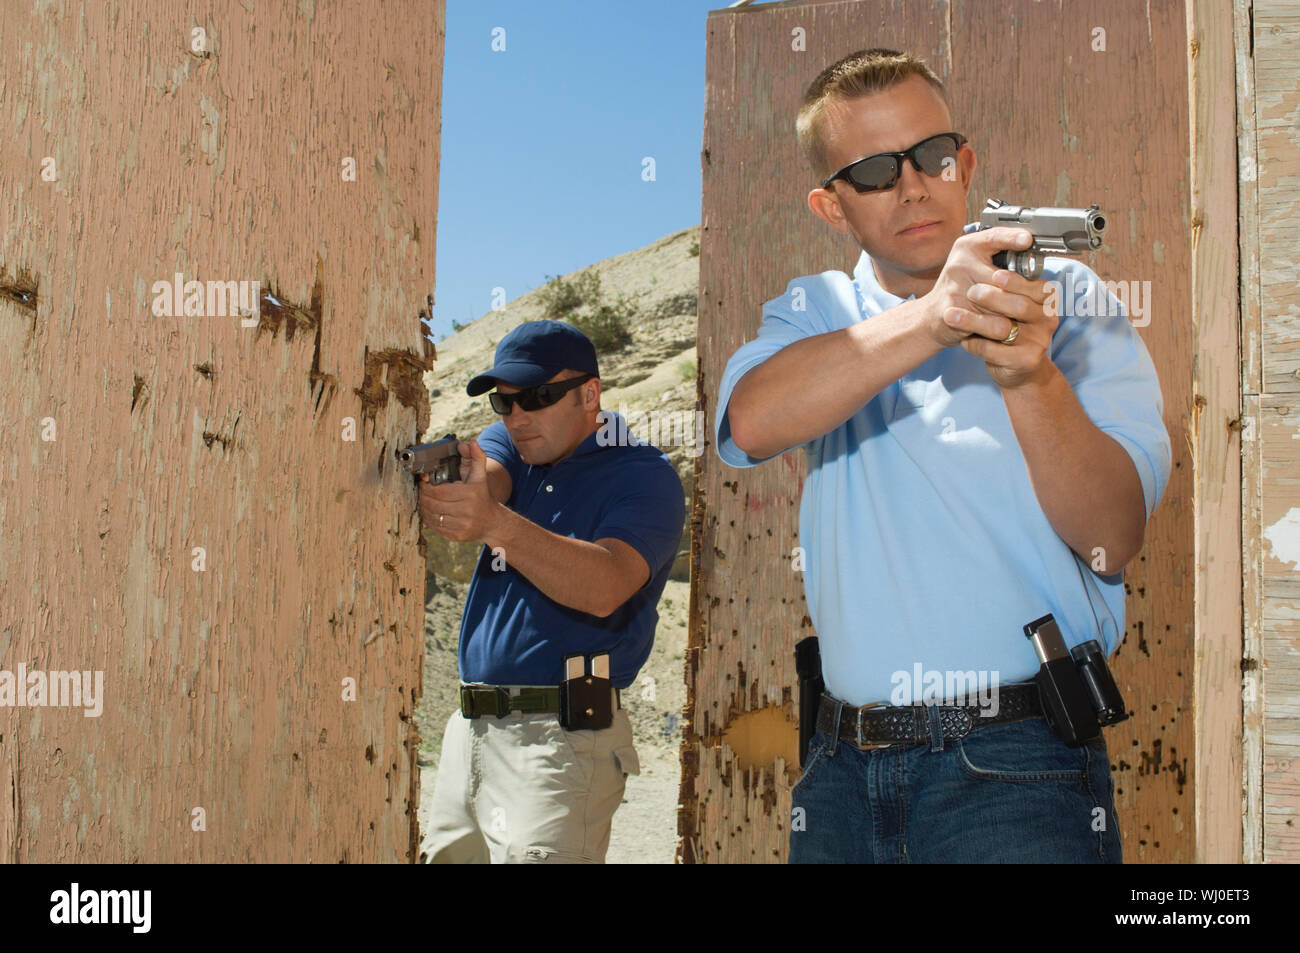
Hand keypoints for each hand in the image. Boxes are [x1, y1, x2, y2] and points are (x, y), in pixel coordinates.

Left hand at [418, 440, 504, 542]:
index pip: (440, 491)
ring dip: (424, 508)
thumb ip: (477, 457)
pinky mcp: (457, 536)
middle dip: (423, 497)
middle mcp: (467, 511)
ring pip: (433, 517)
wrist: (492, 522)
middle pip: (434, 504)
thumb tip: (473, 442)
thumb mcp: (480, 476)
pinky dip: (429, 520)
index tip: (423, 483)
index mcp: (470, 494)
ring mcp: (462, 525)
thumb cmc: (482, 496)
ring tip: (424, 502)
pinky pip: (436, 528)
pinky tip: (430, 513)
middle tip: (421, 492)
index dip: (427, 488)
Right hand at [921, 226, 1033, 347]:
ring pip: (998, 302)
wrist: (933, 316)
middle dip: (1022, 291)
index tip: (1027, 239)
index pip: (993, 237)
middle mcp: (960, 263)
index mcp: (968, 247)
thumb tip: (1036, 260)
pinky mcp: (951, 310)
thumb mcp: (978, 265)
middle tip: (1038, 300)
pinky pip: (987, 321)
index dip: (1011, 238)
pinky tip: (1007, 331)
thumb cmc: (962, 289)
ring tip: (1023, 319)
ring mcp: (954, 286)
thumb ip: (1001, 259)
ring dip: (1013, 313)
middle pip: (1003, 277)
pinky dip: (1000, 329)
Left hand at [944, 268, 1058, 389]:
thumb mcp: (1012, 302)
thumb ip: (1005, 283)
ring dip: (974, 321)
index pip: (1034, 285)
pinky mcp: (1025, 361)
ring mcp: (1038, 341)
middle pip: (1020, 305)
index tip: (995, 273)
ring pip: (1003, 328)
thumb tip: (987, 253)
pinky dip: (975, 344)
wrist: (1018, 367)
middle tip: (970, 292)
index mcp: (1046, 299)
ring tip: (951, 315)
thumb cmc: (1012, 327)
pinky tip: (963, 340)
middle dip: (992, 297)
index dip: (1015, 279)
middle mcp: (1047, 319)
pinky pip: (994, 351)